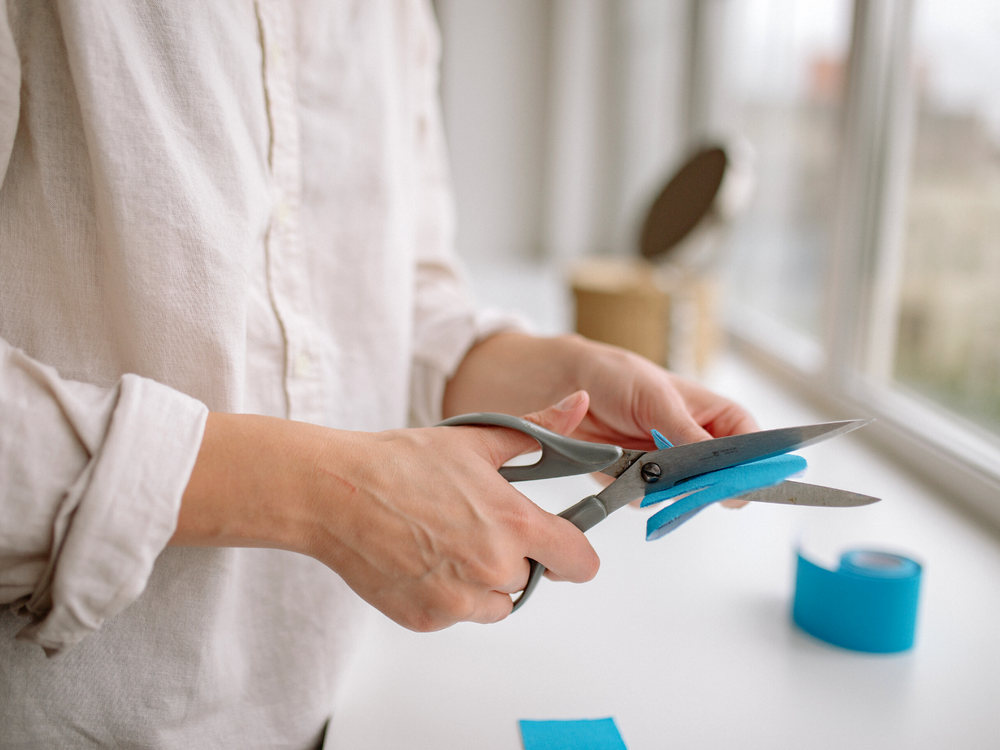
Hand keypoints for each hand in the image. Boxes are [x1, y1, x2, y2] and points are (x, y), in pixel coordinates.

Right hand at [174, 394, 599, 630]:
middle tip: (475, 524)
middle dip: (515, 556)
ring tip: (447, 540)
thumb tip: (578, 407)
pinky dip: (448, 594)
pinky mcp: (428, 620)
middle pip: (533, 578)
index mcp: (513, 524)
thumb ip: (538, 428)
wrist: (335, 493)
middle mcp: (492, 569)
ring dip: (484, 580)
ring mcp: (459, 601)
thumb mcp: (477, 439)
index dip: (573, 551)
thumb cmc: (400, 463)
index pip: (580, 562)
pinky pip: (458, 613)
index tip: (559, 542)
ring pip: (498, 602)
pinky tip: (422, 557)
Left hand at [443, 332, 758, 505]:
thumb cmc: (602, 372)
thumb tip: (726, 465)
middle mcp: (684, 438)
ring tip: (649, 469)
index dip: (758, 459)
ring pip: (685, 491)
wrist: (542, 384)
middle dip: (712, 481)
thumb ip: (686, 430)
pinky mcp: (628, 481)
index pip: (746, 437)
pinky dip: (639, 495)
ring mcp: (658, 462)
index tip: (758, 480)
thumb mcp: (650, 394)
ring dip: (673, 490)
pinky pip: (647, 499)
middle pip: (720, 472)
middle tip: (699, 485)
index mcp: (701, 407)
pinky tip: (625, 477)